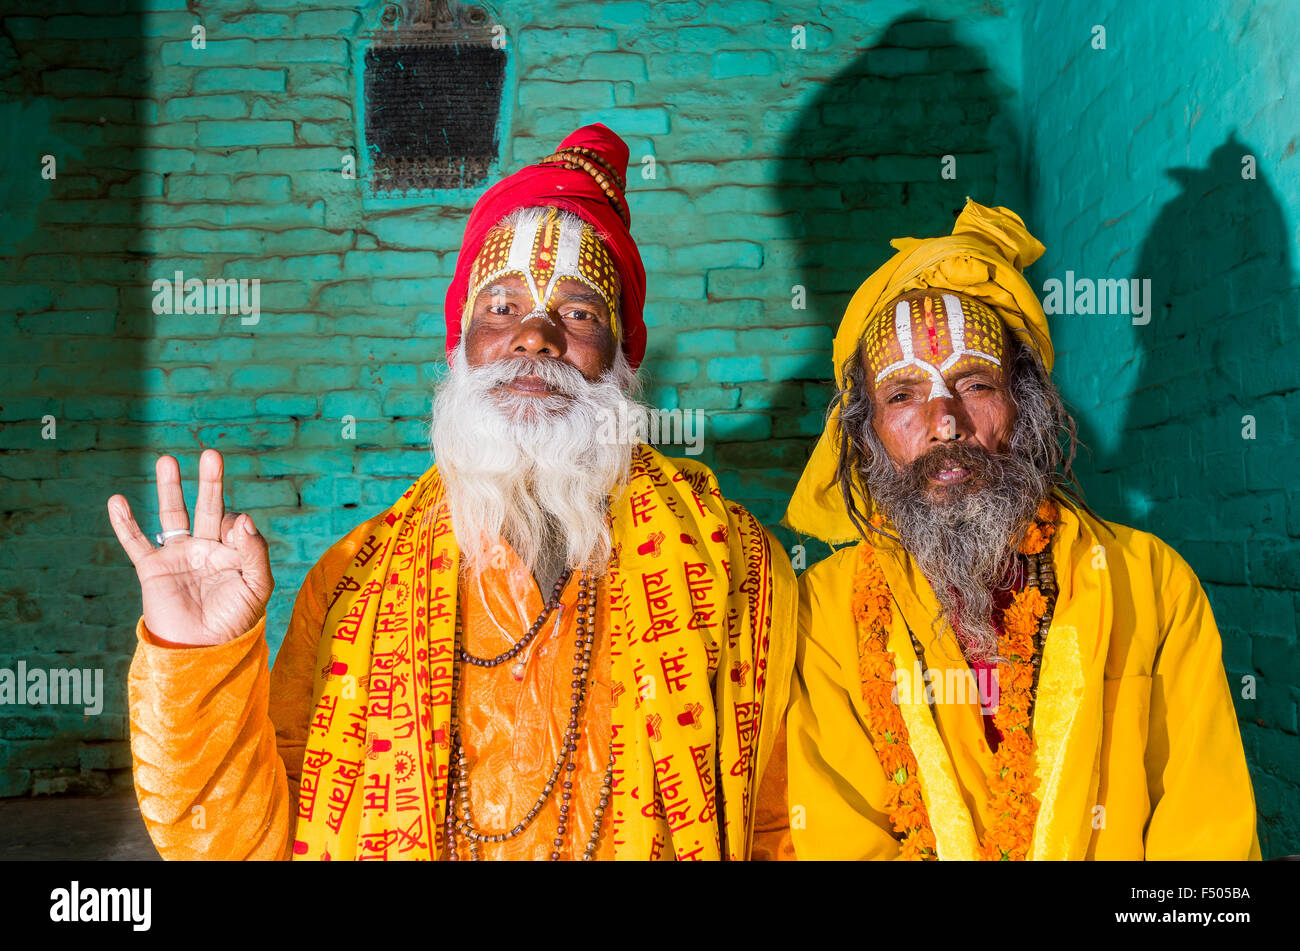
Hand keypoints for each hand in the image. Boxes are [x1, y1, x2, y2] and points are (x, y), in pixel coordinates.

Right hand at [107, 449, 273, 646]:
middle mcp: (205, 548)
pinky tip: (117, 501)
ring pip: (172, 515)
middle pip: (206, 507)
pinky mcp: (153, 569)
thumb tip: (243, 518)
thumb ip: (254, 552)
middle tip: (211, 455)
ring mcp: (178, 556)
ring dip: (169, 488)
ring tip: (167, 461)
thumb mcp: (256, 586)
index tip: (236, 532)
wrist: (203, 650)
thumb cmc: (235, 621)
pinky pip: (135, 542)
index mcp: (232, 551)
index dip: (236, 524)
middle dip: (209, 482)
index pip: (234, 523)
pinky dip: (124, 523)